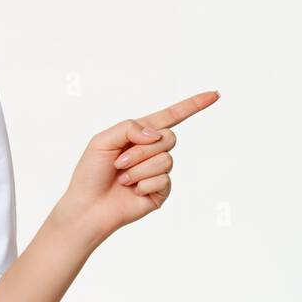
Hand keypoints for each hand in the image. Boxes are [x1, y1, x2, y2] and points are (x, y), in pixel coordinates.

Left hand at [54, 90, 219, 242]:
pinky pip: (163, 180)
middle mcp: (152, 151)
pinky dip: (143, 184)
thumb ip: (129, 128)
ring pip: (166, 160)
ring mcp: (158, 171)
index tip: (214, 95)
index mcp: (139, 135)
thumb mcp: (102, 140)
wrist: (88, 206)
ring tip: (123, 179)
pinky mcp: (161, 191)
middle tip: (118, 163)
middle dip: (141, 151)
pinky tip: (132, 191)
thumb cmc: (90, 173)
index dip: (193, 105)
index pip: (170, 116)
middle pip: (169, 138)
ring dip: (138, 169)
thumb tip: (156, 135)